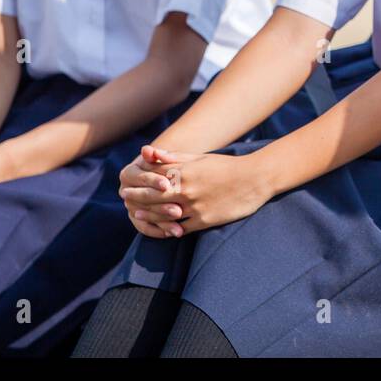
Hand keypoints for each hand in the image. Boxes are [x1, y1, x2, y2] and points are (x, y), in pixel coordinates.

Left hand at [119, 145, 270, 237]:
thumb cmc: (226, 166)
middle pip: (152, 197)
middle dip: (136, 199)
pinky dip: (169, 229)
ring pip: (163, 215)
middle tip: (125, 200)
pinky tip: (162, 228)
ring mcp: (194, 207)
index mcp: (184, 172)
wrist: (254, 179)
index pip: (152, 178)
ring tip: (137, 215)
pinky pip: (180, 228)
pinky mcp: (204, 220)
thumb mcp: (200, 158)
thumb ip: (173, 158)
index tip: (126, 184)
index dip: (137, 182)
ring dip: (148, 215)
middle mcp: (186, 190)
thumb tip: (148, 152)